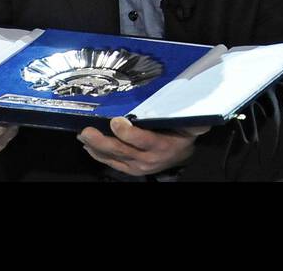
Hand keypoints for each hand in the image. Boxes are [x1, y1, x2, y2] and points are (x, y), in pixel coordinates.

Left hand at [77, 117, 211, 175]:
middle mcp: (147, 158)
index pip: (141, 140)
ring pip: (113, 157)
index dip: (127, 132)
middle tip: (87, 130)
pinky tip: (88, 147)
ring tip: (83, 136)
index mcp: (161, 145)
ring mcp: (136, 166)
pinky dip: (98, 155)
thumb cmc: (183, 135)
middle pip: (121, 150)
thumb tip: (199, 112)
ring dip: (95, 147)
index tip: (116, 121)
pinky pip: (111, 163)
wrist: (181, 157)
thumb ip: (194, 120)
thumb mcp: (192, 126)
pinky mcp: (129, 169)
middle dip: (102, 140)